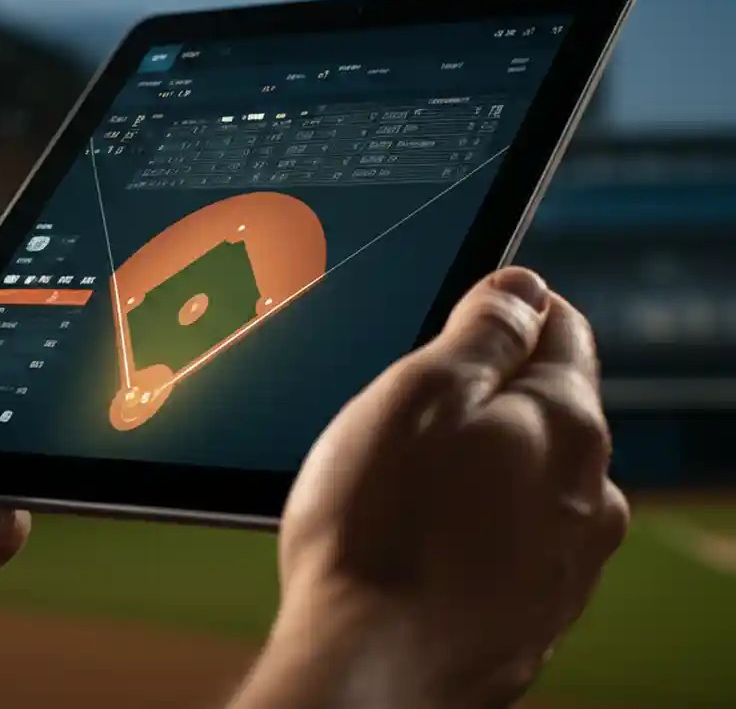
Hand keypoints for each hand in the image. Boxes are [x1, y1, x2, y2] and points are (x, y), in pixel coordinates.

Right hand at [232, 268, 627, 708]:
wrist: (369, 671)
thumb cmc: (378, 529)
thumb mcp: (417, 397)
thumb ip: (481, 333)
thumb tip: (524, 285)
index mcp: (564, 423)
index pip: (560, 326)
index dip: (506, 308)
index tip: (459, 316)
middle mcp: (587, 493)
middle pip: (547, 408)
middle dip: (487, 396)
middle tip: (408, 410)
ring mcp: (566, 563)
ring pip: (529, 482)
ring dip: (480, 469)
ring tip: (402, 489)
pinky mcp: (532, 616)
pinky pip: (511, 547)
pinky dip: (474, 533)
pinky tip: (418, 548)